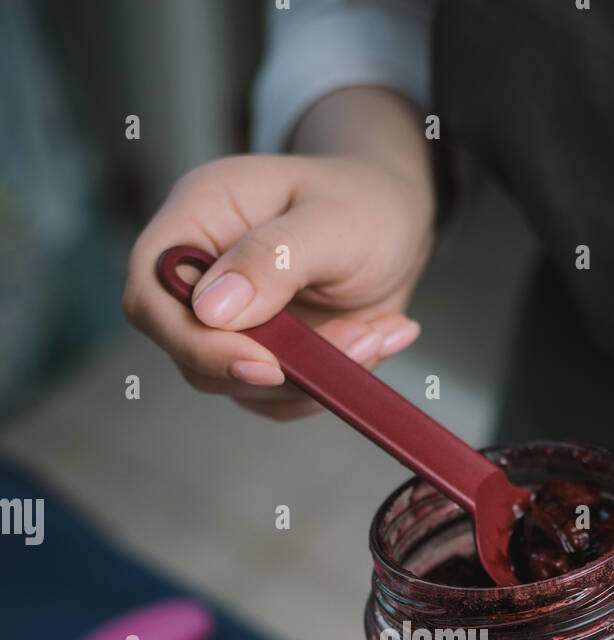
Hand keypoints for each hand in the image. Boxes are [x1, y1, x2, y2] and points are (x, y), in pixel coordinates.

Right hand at [123, 91, 435, 420]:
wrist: (397, 220)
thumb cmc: (362, 200)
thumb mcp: (331, 220)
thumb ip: (270, 259)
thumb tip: (210, 311)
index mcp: (198, 219)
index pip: (149, 296)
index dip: (192, 341)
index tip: (265, 362)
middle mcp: (203, 275)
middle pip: (191, 354)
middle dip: (279, 365)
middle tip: (359, 339)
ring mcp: (231, 322)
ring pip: (241, 385)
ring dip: (316, 377)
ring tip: (377, 332)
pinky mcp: (264, 355)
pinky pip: (282, 398)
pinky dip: (333, 383)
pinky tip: (377, 338)